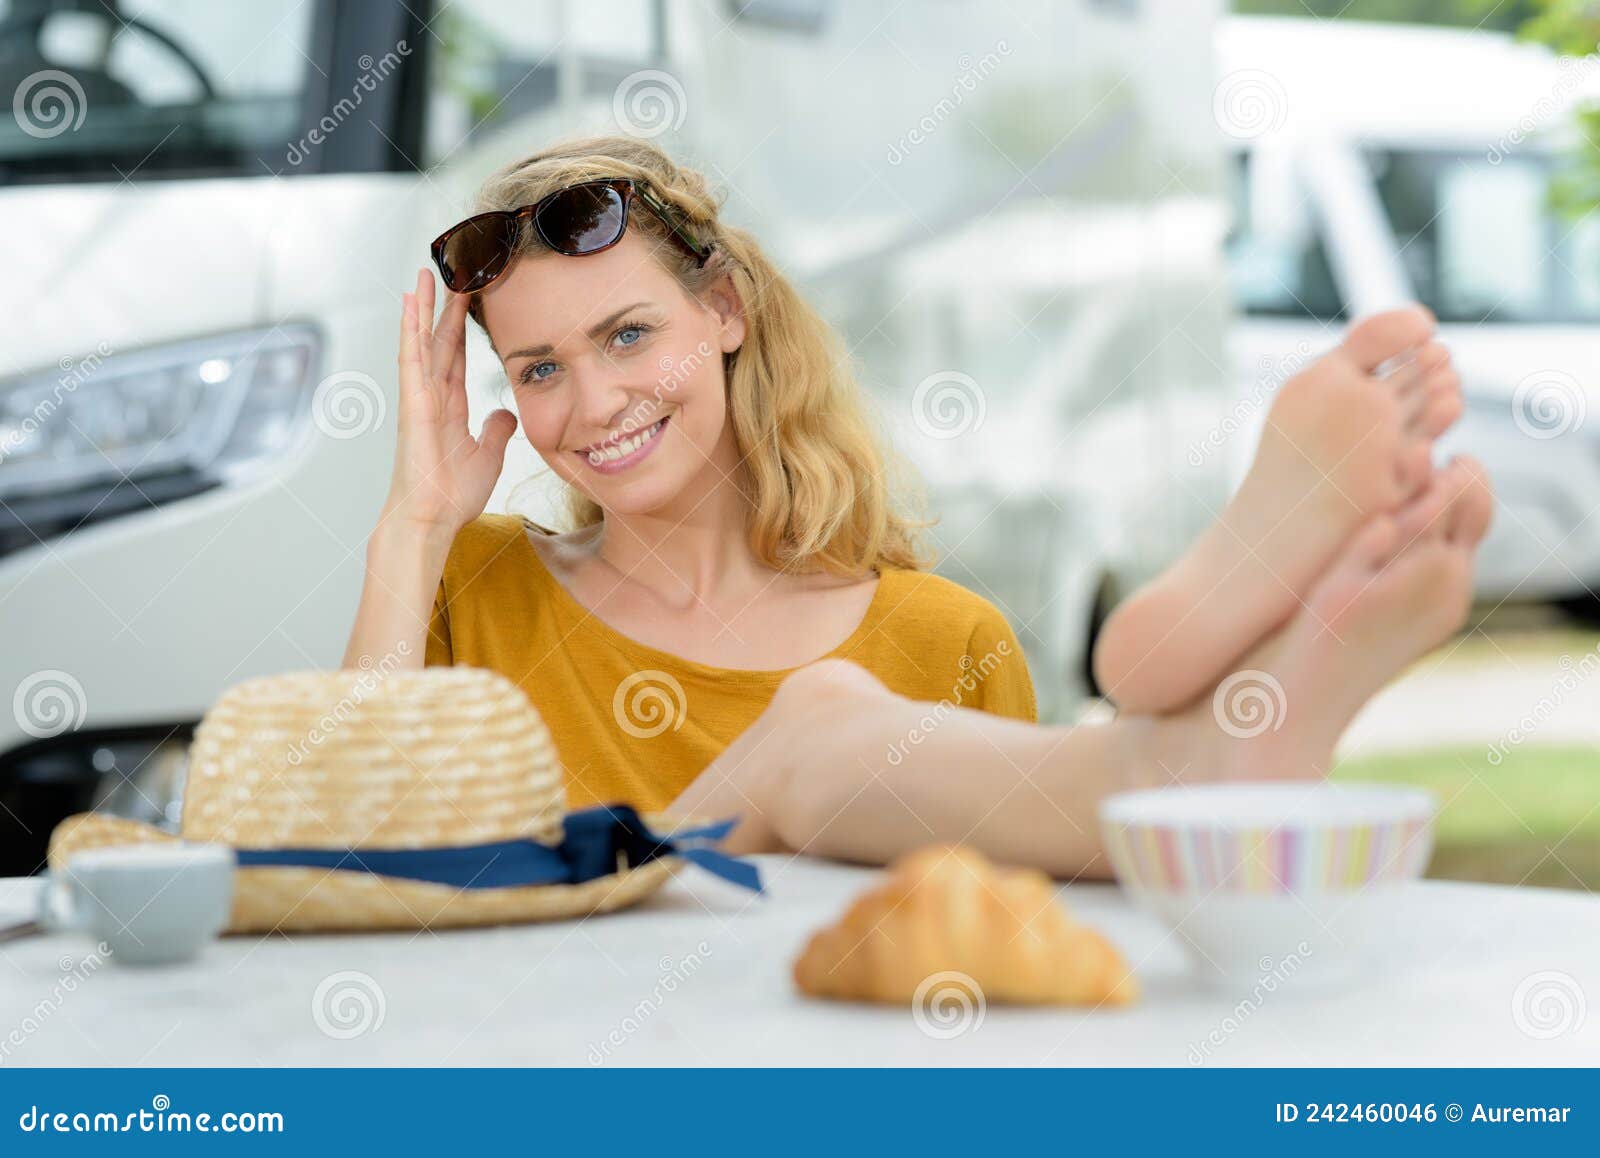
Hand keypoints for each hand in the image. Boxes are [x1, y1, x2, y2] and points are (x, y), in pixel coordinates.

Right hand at [382, 268, 516, 536]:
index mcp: (450, 407)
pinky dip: (410, 331)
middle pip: (440, 341)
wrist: (433, 520)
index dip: (462, 326)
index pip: (458, 355)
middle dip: (444, 307)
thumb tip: (504, 413)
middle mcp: (432, 397)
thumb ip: (496, 431)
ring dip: (422, 309)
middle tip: (450, 270)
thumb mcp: (488, 456)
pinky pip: (412, 360)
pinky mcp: (412, 405)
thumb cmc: (451, 495)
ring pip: (422, 342)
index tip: (469, 297)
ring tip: (425, 275)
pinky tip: (409, 306)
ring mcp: (419, 398)